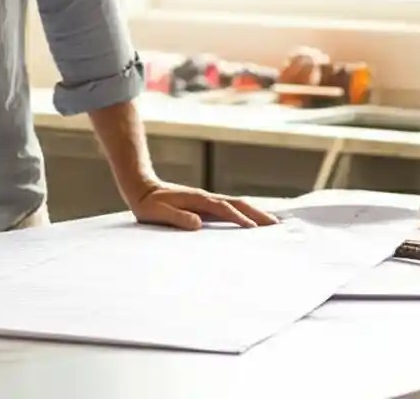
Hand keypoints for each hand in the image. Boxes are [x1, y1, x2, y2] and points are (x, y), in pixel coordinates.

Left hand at [127, 181, 279, 230]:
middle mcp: (207, 198)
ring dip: (255, 213)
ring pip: (237, 204)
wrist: (142, 189)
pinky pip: (230, 208)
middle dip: (258, 214)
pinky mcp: (206, 205)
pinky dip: (245, 213)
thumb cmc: (148, 205)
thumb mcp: (158, 213)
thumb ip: (177, 217)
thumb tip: (197, 224)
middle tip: (277, 225)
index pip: (224, 209)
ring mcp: (208, 200)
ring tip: (273, 223)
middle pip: (238, 203)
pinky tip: (251, 222)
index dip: (239, 219)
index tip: (254, 229)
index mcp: (198, 200)